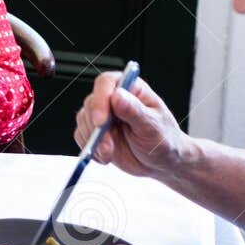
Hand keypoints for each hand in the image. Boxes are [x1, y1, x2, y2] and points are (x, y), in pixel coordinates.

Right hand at [74, 71, 191, 178]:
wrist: (161, 162)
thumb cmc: (164, 140)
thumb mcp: (153, 126)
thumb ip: (134, 111)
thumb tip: (118, 96)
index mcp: (131, 88)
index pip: (107, 82)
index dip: (100, 99)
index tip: (101, 122)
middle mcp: (115, 98)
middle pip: (91, 103)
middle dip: (96, 128)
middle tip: (107, 147)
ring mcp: (104, 115)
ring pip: (84, 120)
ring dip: (93, 140)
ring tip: (109, 153)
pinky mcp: (96, 132)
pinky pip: (81, 136)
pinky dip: (90, 148)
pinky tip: (105, 156)